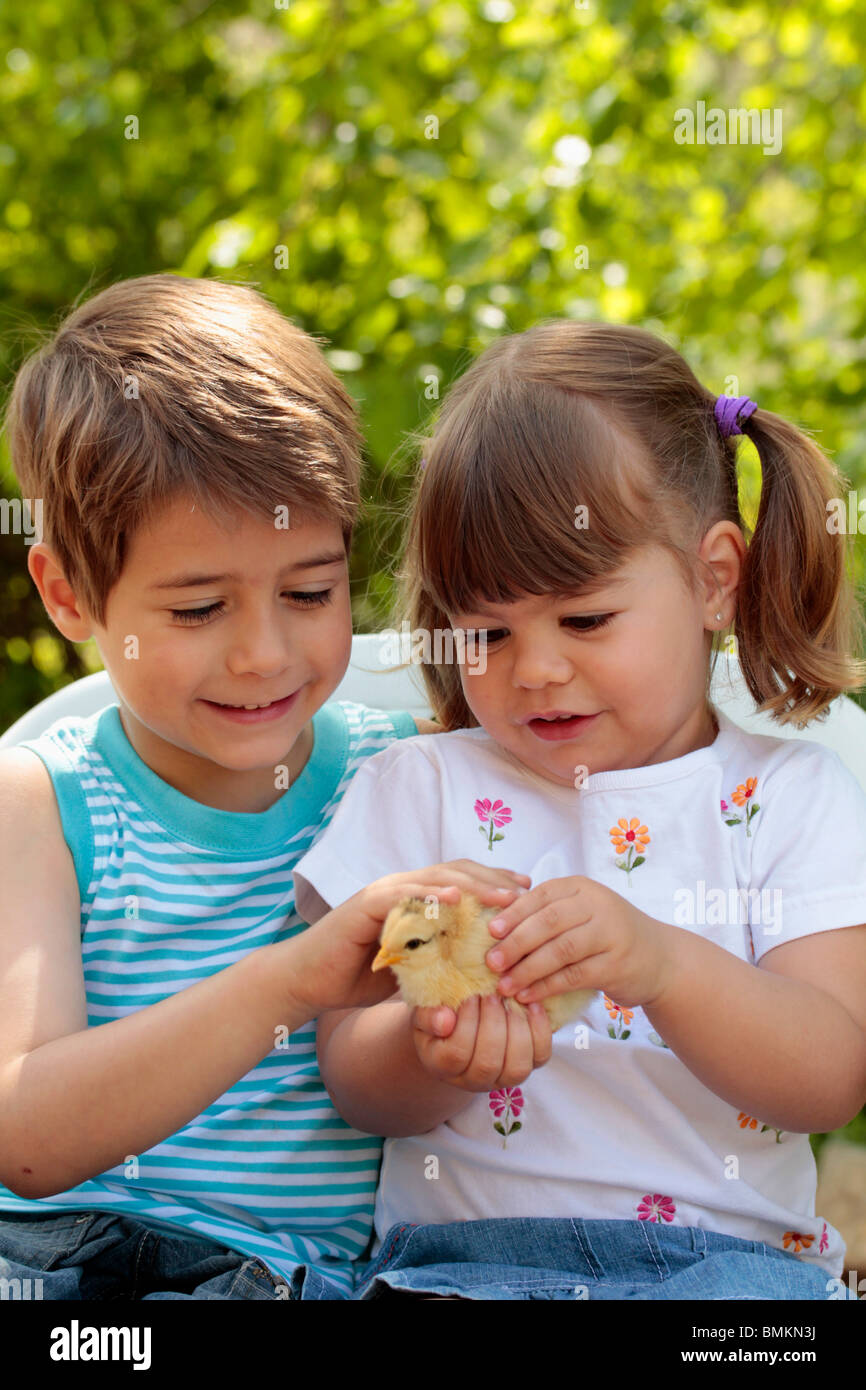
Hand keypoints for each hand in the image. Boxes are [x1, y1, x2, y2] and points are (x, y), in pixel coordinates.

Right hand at [292, 860, 531, 1014]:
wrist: (308, 981)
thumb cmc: (357, 977)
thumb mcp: (412, 970)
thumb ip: (440, 961)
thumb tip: (480, 973)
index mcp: (414, 898)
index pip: (461, 881)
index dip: (494, 883)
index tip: (525, 893)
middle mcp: (401, 887)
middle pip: (455, 872)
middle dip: (493, 880)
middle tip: (524, 891)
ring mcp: (384, 892)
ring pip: (435, 877)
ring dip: (473, 884)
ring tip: (503, 895)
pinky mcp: (367, 904)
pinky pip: (405, 893)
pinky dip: (431, 893)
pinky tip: (456, 899)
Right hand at [411, 994, 552, 1091]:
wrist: (457, 1029)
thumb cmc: (439, 1015)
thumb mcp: (423, 1012)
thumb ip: (428, 1016)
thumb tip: (445, 1020)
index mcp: (442, 1066)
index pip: (457, 1055)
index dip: (467, 1024)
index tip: (470, 997)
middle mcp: (472, 1080)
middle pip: (488, 1064)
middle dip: (493, 1024)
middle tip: (492, 995)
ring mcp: (501, 1078)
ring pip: (516, 1068)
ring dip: (517, 1030)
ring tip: (510, 1001)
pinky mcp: (525, 1066)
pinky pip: (540, 1057)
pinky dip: (540, 1031)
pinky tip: (532, 1006)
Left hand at [482, 875, 675, 1009]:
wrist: (659, 958)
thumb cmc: (607, 934)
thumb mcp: (581, 913)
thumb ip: (547, 913)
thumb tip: (496, 926)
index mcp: (582, 888)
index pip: (542, 896)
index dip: (514, 913)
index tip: (490, 932)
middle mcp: (598, 906)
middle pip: (549, 922)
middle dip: (516, 943)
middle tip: (491, 962)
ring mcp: (610, 935)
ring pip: (560, 950)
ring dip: (528, 969)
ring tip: (504, 985)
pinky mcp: (616, 965)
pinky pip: (573, 976)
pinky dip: (547, 987)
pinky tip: (528, 996)